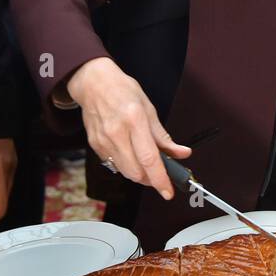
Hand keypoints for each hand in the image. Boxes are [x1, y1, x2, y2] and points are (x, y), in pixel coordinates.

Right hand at [65, 57, 190, 199]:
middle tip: (160, 174)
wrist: (93, 84)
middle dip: (151, 179)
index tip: (168, 191)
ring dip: (139, 174)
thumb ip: (164, 136)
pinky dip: (126, 166)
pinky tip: (130, 153)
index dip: (160, 179)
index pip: (149, 158)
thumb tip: (182, 153)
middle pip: (136, 172)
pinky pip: (114, 165)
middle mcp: (117, 133)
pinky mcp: (95, 146)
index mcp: (134, 120)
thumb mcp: (149, 109)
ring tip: (146, 163)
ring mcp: (103, 141)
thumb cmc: (123, 91)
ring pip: (125, 172)